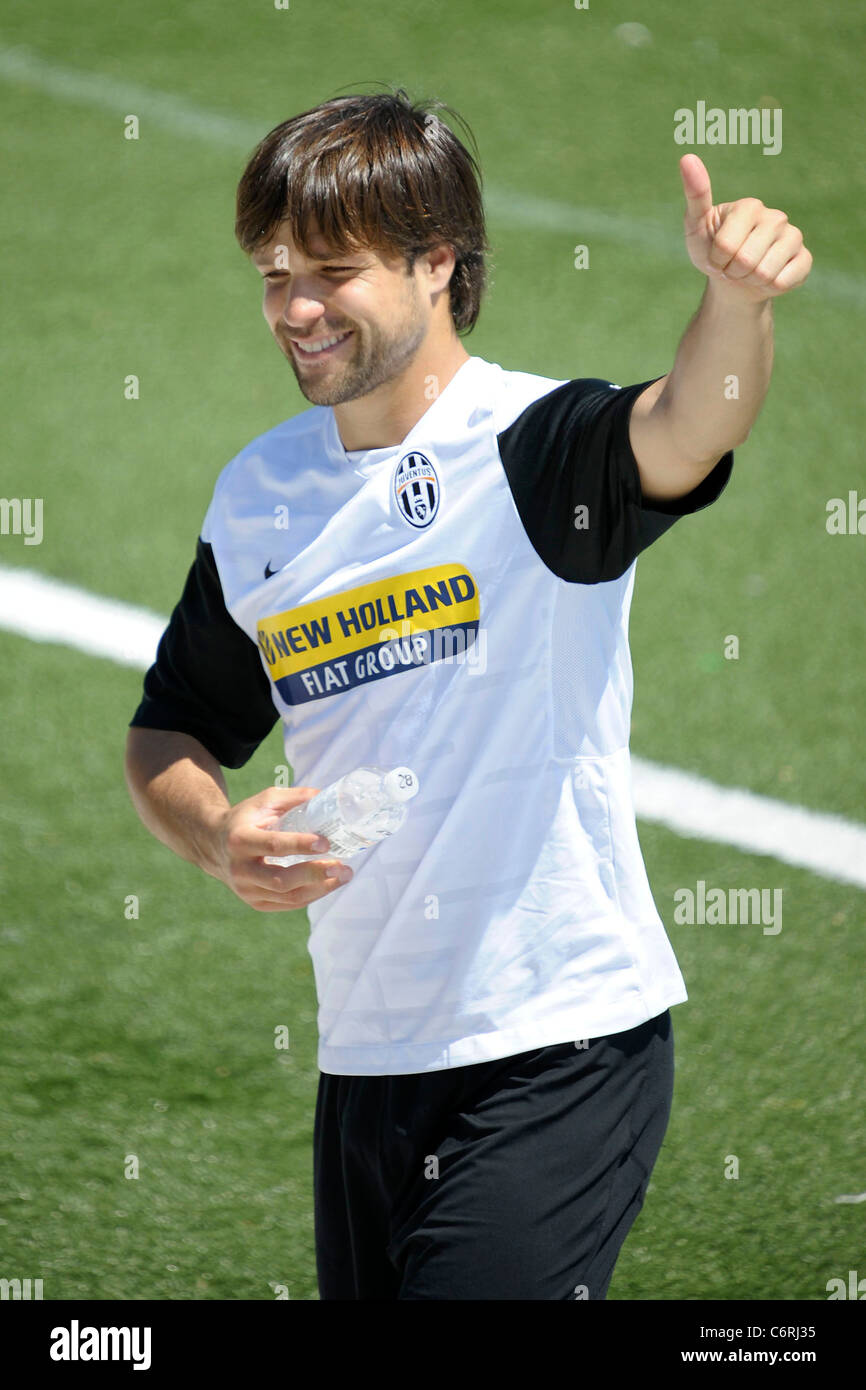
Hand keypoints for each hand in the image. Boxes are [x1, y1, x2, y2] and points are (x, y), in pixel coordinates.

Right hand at [211, 784, 351, 912]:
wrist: (215, 845)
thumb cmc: (246, 819)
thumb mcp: (264, 801)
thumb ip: (295, 798)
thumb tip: (328, 795)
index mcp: (240, 839)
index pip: (273, 845)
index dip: (300, 845)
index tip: (326, 842)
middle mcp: (240, 869)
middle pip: (281, 880)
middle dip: (314, 874)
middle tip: (343, 867)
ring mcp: (246, 890)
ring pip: (287, 896)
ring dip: (320, 888)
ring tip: (344, 875)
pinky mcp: (255, 902)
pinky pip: (288, 905)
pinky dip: (312, 895)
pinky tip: (329, 884)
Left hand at [679, 153, 812, 301]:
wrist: (733, 280)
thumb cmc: (712, 250)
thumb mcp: (696, 226)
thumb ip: (695, 194)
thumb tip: (687, 157)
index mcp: (750, 206)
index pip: (726, 246)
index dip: (716, 260)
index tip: (717, 256)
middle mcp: (775, 217)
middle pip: (745, 261)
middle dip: (732, 272)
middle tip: (732, 266)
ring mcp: (793, 237)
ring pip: (764, 274)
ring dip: (749, 281)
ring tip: (747, 272)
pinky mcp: (804, 259)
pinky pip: (782, 282)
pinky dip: (767, 288)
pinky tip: (765, 279)